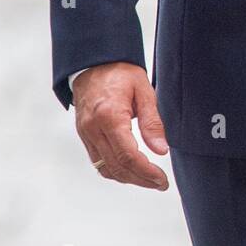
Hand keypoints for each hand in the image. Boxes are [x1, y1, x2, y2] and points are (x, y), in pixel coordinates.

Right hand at [73, 62, 169, 189]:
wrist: (93, 62)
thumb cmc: (119, 71)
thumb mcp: (143, 90)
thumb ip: (152, 122)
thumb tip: (161, 150)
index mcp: (109, 116)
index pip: (128, 156)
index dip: (146, 173)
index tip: (161, 180)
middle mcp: (93, 128)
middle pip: (117, 167)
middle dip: (140, 179)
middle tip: (160, 184)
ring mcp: (86, 133)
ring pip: (106, 168)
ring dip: (128, 179)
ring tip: (148, 180)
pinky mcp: (84, 135)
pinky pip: (98, 161)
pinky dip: (114, 170)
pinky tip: (130, 170)